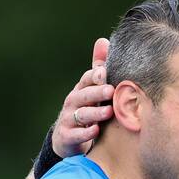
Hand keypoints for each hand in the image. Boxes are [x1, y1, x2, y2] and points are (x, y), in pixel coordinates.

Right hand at [53, 37, 113, 156]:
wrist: (68, 138)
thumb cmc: (86, 109)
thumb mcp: (91, 89)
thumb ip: (98, 68)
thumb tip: (103, 40)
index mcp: (81, 89)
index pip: (87, 79)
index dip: (95, 75)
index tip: (106, 72)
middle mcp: (73, 102)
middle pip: (84, 95)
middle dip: (97, 92)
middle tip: (111, 90)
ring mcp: (68, 119)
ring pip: (81, 114)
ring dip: (94, 113)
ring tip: (109, 112)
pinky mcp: (67, 136)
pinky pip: (76, 134)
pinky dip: (85, 133)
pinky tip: (96, 131)